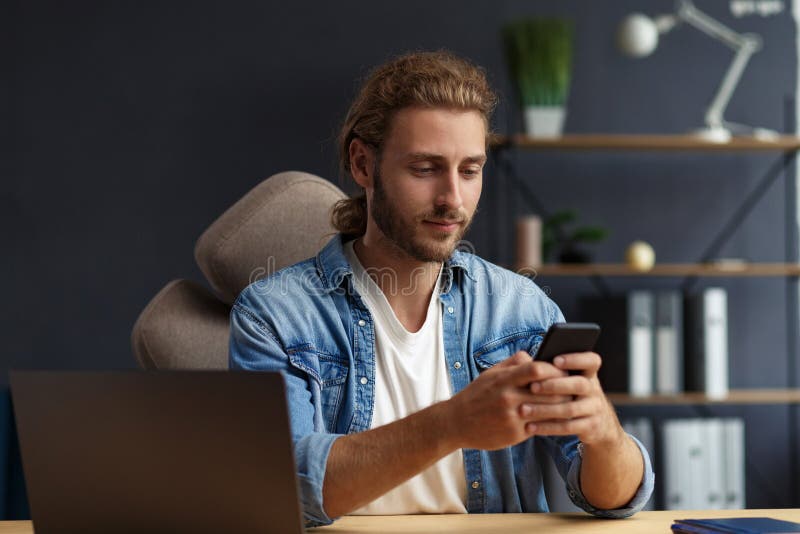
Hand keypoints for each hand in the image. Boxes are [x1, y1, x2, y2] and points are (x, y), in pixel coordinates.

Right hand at [443, 351, 566, 450]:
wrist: (456, 423)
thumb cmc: (475, 395)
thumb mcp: (490, 374)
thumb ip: (512, 364)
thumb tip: (534, 355)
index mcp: (504, 380)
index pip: (536, 369)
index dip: (553, 369)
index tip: (563, 369)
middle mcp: (509, 398)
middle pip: (548, 391)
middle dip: (564, 388)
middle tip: (576, 386)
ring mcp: (512, 417)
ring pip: (548, 410)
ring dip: (563, 406)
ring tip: (572, 402)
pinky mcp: (515, 434)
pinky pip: (540, 426)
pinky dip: (552, 422)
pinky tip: (559, 418)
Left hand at [520, 352, 623, 445]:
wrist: (597, 423)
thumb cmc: (572, 393)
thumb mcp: (571, 380)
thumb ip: (554, 371)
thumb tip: (527, 361)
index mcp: (589, 373)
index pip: (591, 361)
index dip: (576, 359)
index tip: (555, 361)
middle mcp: (594, 390)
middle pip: (579, 384)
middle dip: (554, 385)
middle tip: (532, 387)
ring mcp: (594, 409)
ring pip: (570, 409)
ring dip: (544, 409)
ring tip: (523, 409)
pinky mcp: (590, 427)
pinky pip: (567, 427)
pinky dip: (547, 427)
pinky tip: (530, 426)